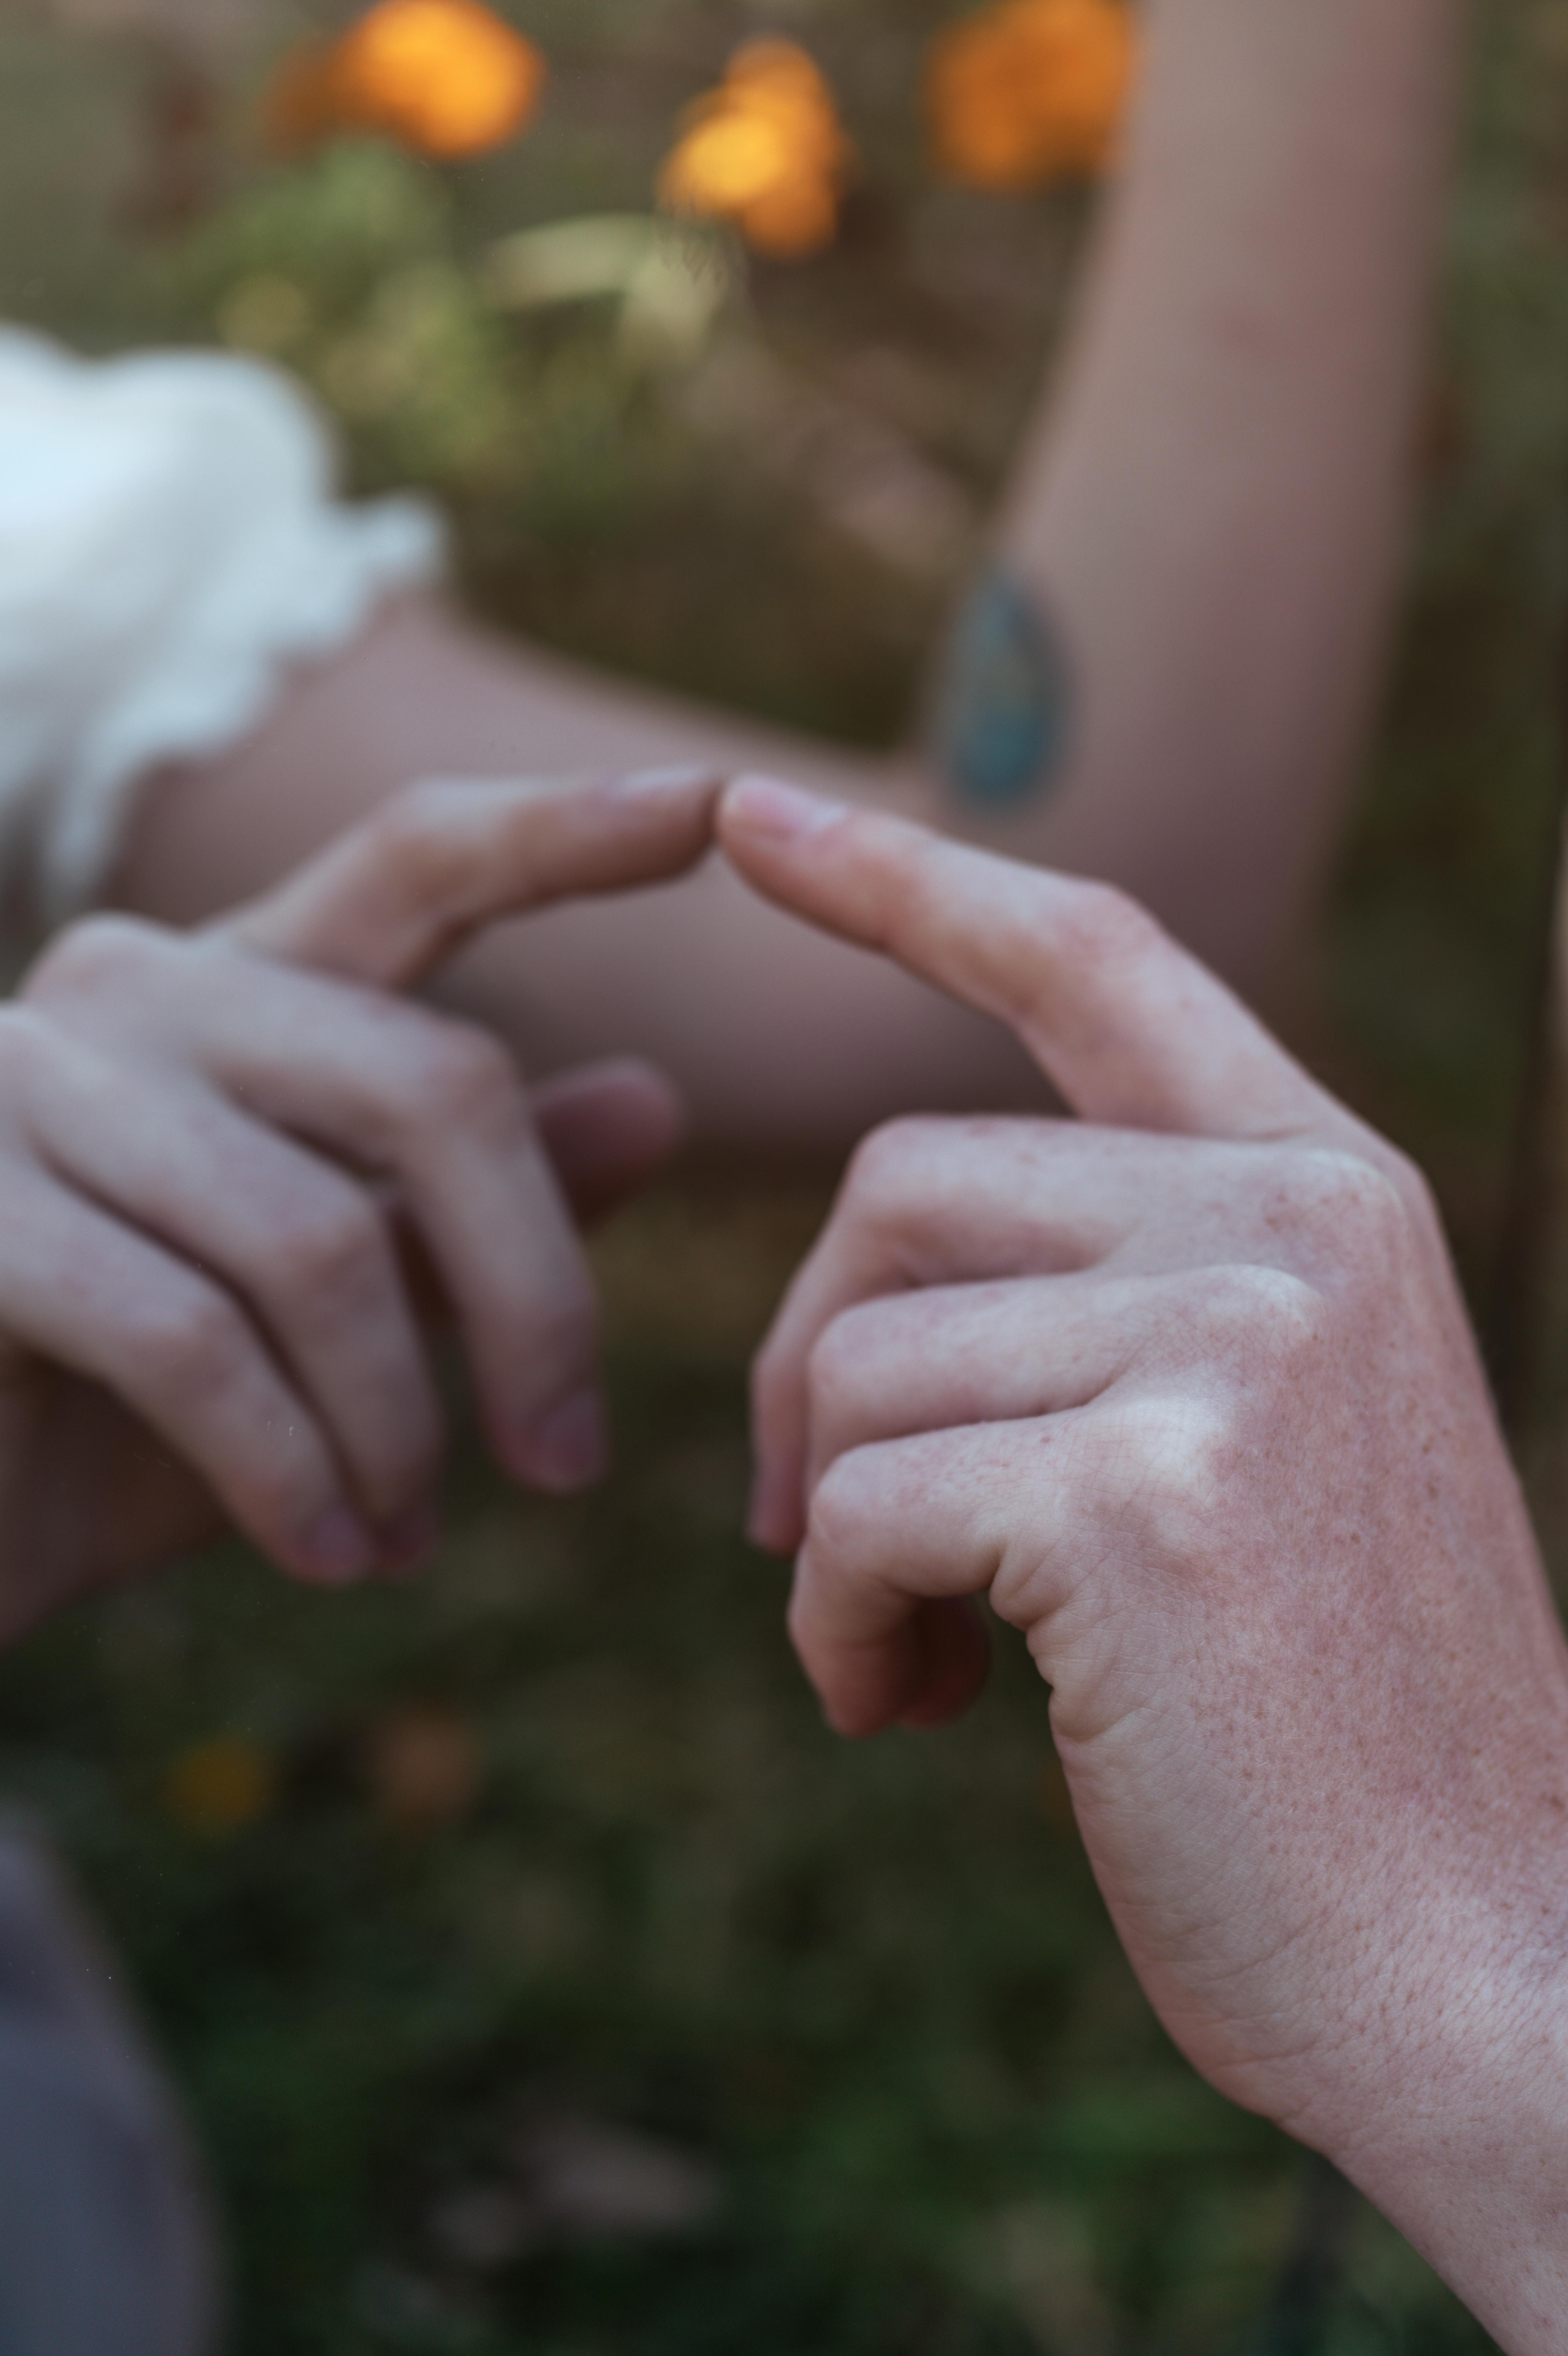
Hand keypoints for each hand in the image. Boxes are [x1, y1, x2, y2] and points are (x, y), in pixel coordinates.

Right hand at [0, 769, 718, 1642]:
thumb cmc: (119, 1414)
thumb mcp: (334, 1306)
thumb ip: (474, 1203)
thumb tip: (659, 1100)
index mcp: (231, 986)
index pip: (415, 860)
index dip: (560, 829)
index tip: (711, 801)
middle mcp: (129, 986)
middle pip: (434, 1088)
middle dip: (535, 1302)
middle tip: (566, 1466)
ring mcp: (23, 1081)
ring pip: (321, 1242)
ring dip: (397, 1428)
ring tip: (407, 1538)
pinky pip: (195, 1342)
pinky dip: (290, 1475)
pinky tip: (329, 1553)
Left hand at [717, 779, 1567, 2158]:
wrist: (1490, 1963)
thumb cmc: (1345, 1734)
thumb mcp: (1271, 1453)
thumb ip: (1131, 1310)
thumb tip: (872, 1287)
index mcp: (1333, 1199)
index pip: (1094, 960)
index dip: (908, 880)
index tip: (750, 815)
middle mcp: (1296, 1226)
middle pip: (902, 1183)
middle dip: (816, 1364)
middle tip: (829, 1543)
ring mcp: (1232, 1346)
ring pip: (861, 1358)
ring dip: (835, 1537)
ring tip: (922, 1669)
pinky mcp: (1142, 1493)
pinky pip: (857, 1503)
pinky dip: (838, 1630)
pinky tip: (914, 1720)